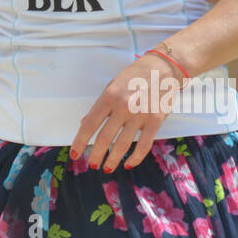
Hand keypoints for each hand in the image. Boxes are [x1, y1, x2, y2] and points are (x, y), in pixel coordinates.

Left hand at [71, 51, 182, 172]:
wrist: (163, 68)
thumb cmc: (133, 77)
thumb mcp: (112, 86)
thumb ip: (99, 106)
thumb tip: (84, 124)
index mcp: (109, 96)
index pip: (90, 124)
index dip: (80, 141)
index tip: (75, 154)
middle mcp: (123, 106)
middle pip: (105, 137)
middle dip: (96, 155)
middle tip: (92, 166)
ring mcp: (140, 114)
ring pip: (123, 144)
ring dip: (113, 160)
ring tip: (107, 169)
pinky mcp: (156, 120)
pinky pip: (144, 145)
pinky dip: (135, 158)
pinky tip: (128, 164)